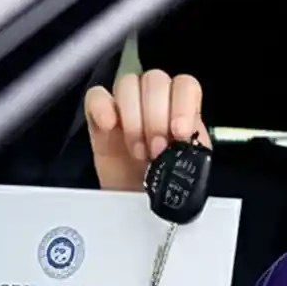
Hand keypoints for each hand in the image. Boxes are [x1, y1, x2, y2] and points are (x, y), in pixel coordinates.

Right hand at [84, 70, 209, 191]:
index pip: (185, 85)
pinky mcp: (99, 117)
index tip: (180, 133)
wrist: (138, 205)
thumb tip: (188, 144)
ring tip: (137, 151)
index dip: (183, 104)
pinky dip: (102, 106)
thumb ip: (190, 149)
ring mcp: (125, 107)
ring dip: (133, 117)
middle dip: (156, 117)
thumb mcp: (187, 168)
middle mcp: (154, 102)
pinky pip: (96, 95)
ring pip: (128, 83)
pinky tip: (109, 126)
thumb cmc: (164, 184)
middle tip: (157, 149)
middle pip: (155, 80)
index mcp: (182, 109)